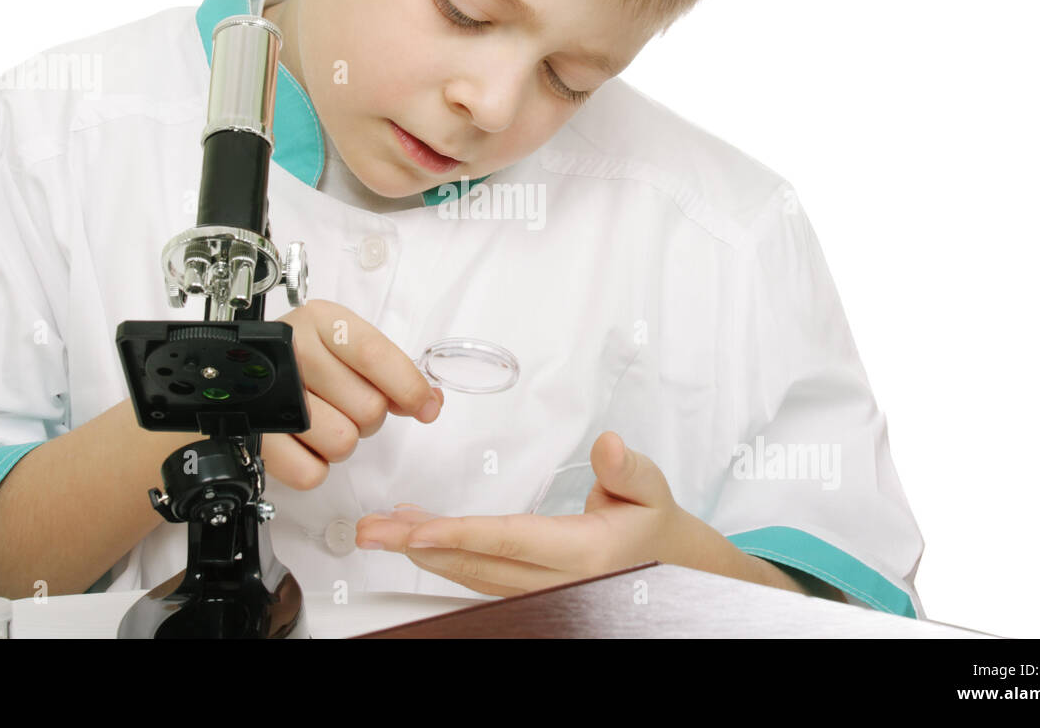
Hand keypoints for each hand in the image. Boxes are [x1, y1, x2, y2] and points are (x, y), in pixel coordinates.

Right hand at [262, 298, 443, 490]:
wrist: (234, 377)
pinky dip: (313, 466)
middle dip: (367, 416)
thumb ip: (389, 369)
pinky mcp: (256, 437)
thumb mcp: (344, 345)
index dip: (409, 387)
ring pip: (343, 442)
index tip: (427, 407)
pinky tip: (302, 442)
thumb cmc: (301, 359)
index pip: (375, 356)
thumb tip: (429, 401)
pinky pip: (311, 472)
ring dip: (340, 442)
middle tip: (344, 405)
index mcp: (321, 321)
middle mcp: (294, 351)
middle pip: (368, 408)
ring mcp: (271, 394)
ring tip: (320, 421)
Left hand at [355, 431, 703, 596]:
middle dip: (416, 546)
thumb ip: (626, 470)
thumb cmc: (652, 524)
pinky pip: (477, 577)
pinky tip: (416, 538)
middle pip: (472, 564)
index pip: (505, 542)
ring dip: (421, 552)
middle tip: (371, 531)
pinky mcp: (526, 592)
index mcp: (579, 554)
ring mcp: (536, 593)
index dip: (456, 535)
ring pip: (468, 575)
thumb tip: (607, 445)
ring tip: (380, 530)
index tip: (413, 529)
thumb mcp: (650, 490)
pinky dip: (443, 557)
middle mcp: (551, 582)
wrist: (668, 567)